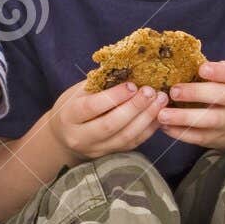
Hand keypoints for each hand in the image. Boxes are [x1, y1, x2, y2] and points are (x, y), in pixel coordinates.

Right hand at [49, 79, 168, 162]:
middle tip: (151, 92)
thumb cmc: (73, 107)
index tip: (132, 85)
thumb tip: (128, 69)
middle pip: (110, 125)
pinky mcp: (111, 154)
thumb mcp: (77, 93)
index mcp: (69, 116)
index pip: (92, 107)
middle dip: (134, 107)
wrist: (64, 137)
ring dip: (146, 118)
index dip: (114, 96)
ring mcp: (96, 149)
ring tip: (160, 100)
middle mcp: (80, 137)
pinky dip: (149, 128)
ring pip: (125, 137)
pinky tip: (158, 114)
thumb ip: (99, 84)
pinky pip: (133, 143)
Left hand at [156, 60, 224, 148]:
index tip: (202, 68)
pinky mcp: (214, 137)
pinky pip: (198, 136)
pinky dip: (180, 132)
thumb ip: (198, 68)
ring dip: (184, 117)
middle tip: (174, 91)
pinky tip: (164, 127)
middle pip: (223, 96)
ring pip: (209, 119)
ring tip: (163, 114)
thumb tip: (167, 55)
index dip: (220, 71)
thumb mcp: (216, 78)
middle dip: (197, 93)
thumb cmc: (215, 91)